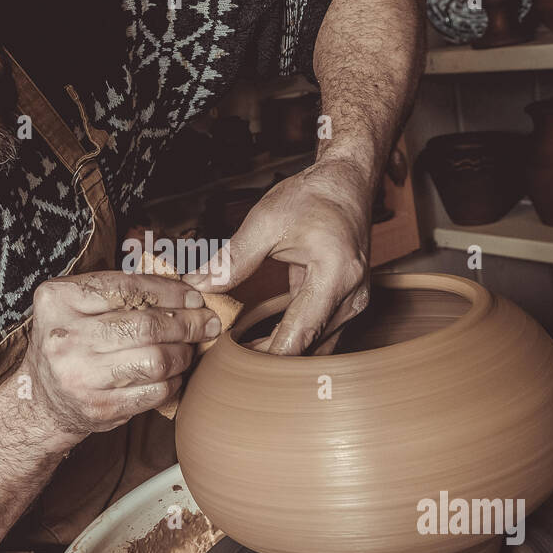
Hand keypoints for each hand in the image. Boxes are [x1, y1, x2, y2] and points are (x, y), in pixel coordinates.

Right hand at [20, 271, 220, 433]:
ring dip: (184, 353)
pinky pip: (155, 391)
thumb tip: (196, 288)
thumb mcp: (83, 305)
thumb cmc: (75, 341)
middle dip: (187, 323)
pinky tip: (174, 373)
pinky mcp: (98, 408)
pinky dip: (174, 380)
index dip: (170, 291)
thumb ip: (128, 290)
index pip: (128, 288)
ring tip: (190, 348)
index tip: (195, 297)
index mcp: (58, 299)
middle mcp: (64, 337)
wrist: (43, 398)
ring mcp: (80, 376)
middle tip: (207, 323)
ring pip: (156, 360)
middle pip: (146, 326)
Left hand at [186, 155, 371, 355]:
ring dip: (280, 355)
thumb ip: (233, 259)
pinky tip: (261, 345)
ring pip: (315, 348)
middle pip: (308, 349)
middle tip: (225, 364)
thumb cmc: (312, 197)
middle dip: (268, 361)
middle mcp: (352, 296)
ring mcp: (353, 303)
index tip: (234, 368)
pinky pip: (318, 335)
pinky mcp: (346, 304)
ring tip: (238, 357)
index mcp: (336, 275)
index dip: (267, 359)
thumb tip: (199, 286)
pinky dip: (292, 341)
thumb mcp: (266, 221)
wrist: (346, 184)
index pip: (299, 336)